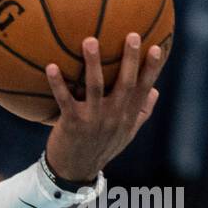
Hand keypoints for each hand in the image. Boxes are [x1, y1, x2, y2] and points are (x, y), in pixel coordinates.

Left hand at [43, 33, 165, 182]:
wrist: (75, 171)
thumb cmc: (101, 148)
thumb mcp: (126, 134)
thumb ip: (141, 112)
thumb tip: (154, 90)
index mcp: (128, 116)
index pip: (144, 89)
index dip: (152, 69)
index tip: (157, 48)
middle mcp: (114, 116)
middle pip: (125, 83)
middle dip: (130, 59)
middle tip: (132, 35)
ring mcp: (93, 119)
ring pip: (95, 87)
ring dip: (93, 63)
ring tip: (90, 41)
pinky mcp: (72, 123)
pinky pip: (64, 99)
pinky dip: (58, 83)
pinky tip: (51, 66)